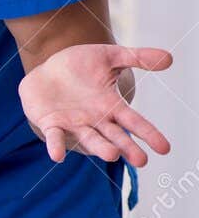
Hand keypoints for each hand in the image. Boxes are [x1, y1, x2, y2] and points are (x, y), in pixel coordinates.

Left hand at [18, 43, 172, 165]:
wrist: (47, 68)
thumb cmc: (80, 65)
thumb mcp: (110, 56)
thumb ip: (137, 57)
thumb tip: (169, 59)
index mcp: (111, 105)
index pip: (134, 122)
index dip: (148, 134)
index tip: (164, 148)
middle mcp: (95, 119)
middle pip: (114, 136)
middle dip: (126, 147)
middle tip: (141, 160)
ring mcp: (73, 123)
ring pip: (89, 139)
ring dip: (99, 147)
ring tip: (112, 155)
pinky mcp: (50, 123)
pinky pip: (54, 136)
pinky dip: (56, 146)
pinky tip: (58, 156)